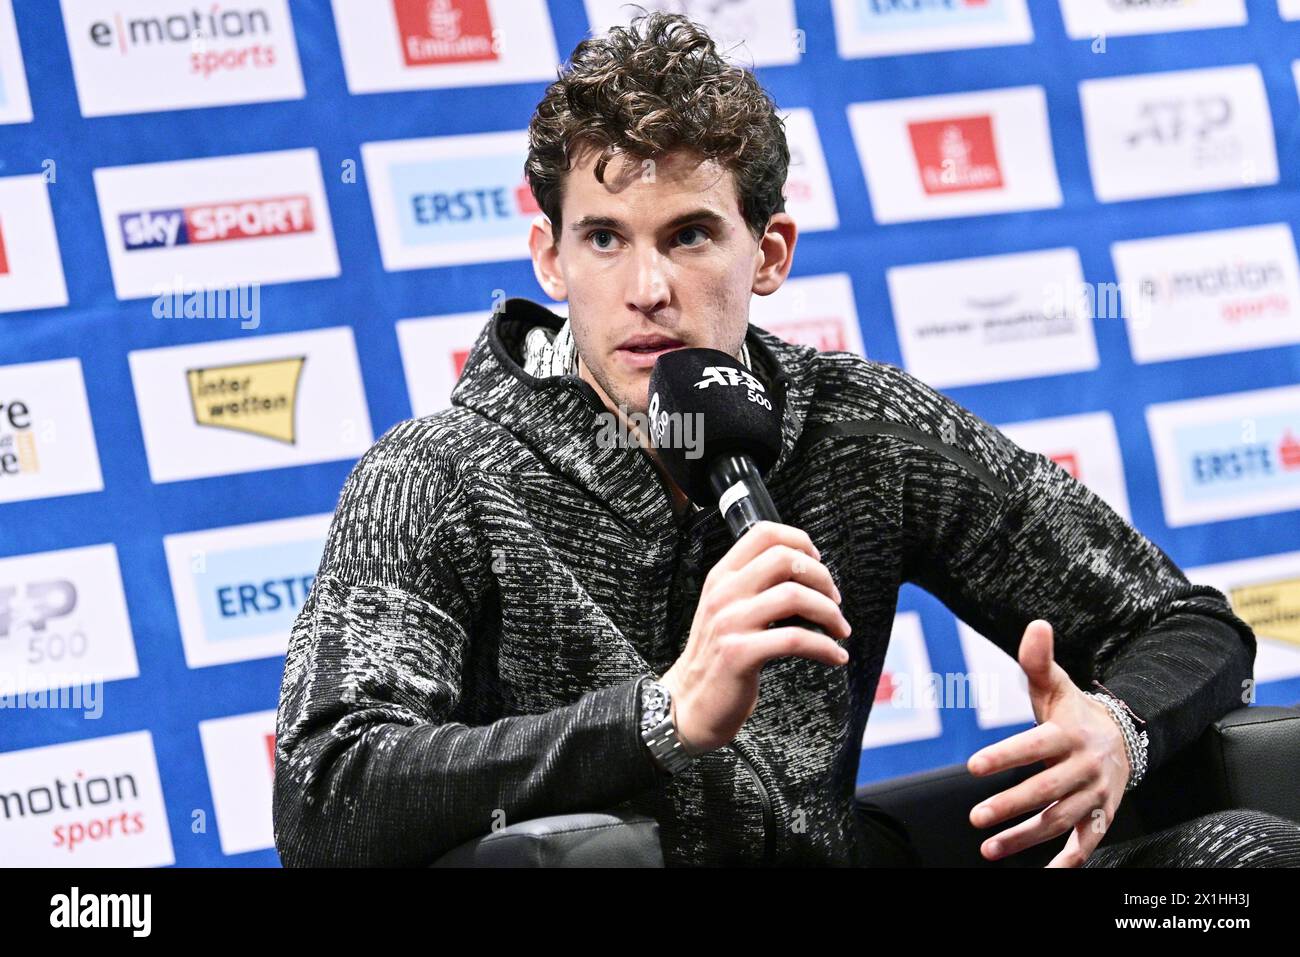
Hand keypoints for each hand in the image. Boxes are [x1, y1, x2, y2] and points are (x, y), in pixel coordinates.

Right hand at [660, 521, 850, 754]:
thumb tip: (808, 573)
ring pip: (794, 596)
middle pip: (785, 559)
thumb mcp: (727, 610)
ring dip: (829, 613)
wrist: (688, 703)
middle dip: (822, 577)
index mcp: (722, 576)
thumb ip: (755, 586)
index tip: (817, 562)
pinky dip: (826, 647)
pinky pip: (795, 639)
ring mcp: (730, 622)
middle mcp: (723, 593)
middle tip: (834, 601)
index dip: (800, 541)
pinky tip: (835, 656)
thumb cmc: (718, 656)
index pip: (764, 533)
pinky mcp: (739, 654)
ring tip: (839, 630)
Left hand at [965, 619, 1129, 867]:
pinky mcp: (1102, 816)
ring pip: (1060, 821)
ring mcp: (1095, 794)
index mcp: (1069, 734)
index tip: (973, 766)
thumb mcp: (1055, 684)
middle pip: (1046, 790)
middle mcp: (1085, 767)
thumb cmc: (1074, 710)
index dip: (1005, 756)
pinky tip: (1045, 873)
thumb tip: (1036, 624)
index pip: (1034, 746)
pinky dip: (1070, 860)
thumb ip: (1037, 659)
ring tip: (989, 847)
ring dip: (1025, 838)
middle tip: (975, 816)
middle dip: (1010, 805)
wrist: (1125, 736)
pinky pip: (1088, 843)